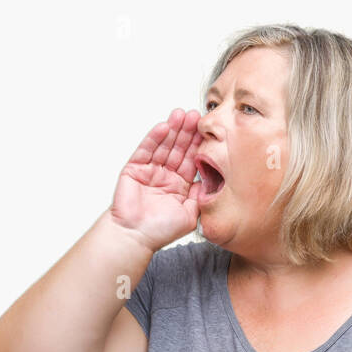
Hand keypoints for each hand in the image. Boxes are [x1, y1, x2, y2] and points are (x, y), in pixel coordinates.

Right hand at [109, 108, 204, 251]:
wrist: (135, 237)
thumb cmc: (160, 231)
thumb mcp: (191, 215)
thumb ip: (202, 197)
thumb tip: (216, 181)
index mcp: (181, 185)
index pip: (192, 160)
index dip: (199, 145)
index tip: (208, 130)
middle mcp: (167, 175)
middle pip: (179, 149)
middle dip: (187, 132)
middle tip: (196, 115)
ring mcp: (150, 170)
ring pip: (164, 146)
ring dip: (172, 130)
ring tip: (181, 114)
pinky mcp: (134, 168)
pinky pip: (146, 150)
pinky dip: (154, 138)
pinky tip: (164, 127)